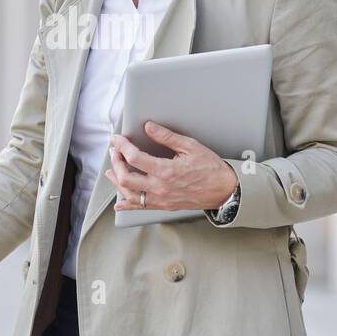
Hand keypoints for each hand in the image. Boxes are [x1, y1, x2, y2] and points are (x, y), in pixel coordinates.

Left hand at [104, 121, 238, 211]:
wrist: (224, 190)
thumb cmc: (210, 168)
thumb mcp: (190, 146)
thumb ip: (166, 137)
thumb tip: (149, 127)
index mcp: (166, 171)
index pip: (134, 158)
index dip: (122, 146)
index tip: (117, 139)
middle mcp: (160, 188)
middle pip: (126, 178)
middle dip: (116, 163)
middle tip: (115, 152)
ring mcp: (161, 199)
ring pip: (129, 194)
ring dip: (117, 182)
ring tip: (112, 170)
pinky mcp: (164, 206)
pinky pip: (140, 207)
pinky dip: (127, 204)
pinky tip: (119, 202)